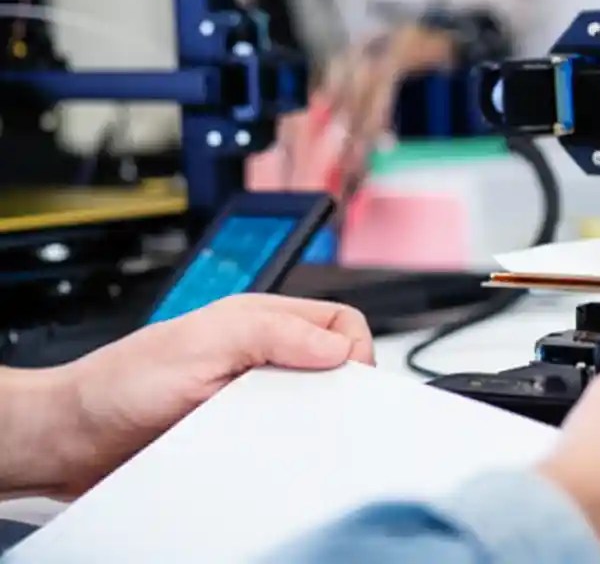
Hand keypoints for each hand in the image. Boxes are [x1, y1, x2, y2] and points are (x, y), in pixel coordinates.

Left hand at [18, 295, 372, 498]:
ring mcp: (253, 399)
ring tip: (279, 432)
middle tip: (316, 411)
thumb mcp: (201, 342)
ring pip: (313, 412)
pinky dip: (281, 453)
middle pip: (333, 369)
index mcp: (261, 322)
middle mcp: (262, 358)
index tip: (344, 380)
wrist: (71, 440)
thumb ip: (270, 333)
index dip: (352, 350)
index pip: (340, 323)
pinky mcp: (242, 438)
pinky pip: (284, 447)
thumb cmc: (119, 382)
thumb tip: (336, 345)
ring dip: (305, 426)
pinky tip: (261, 452)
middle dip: (334, 392)